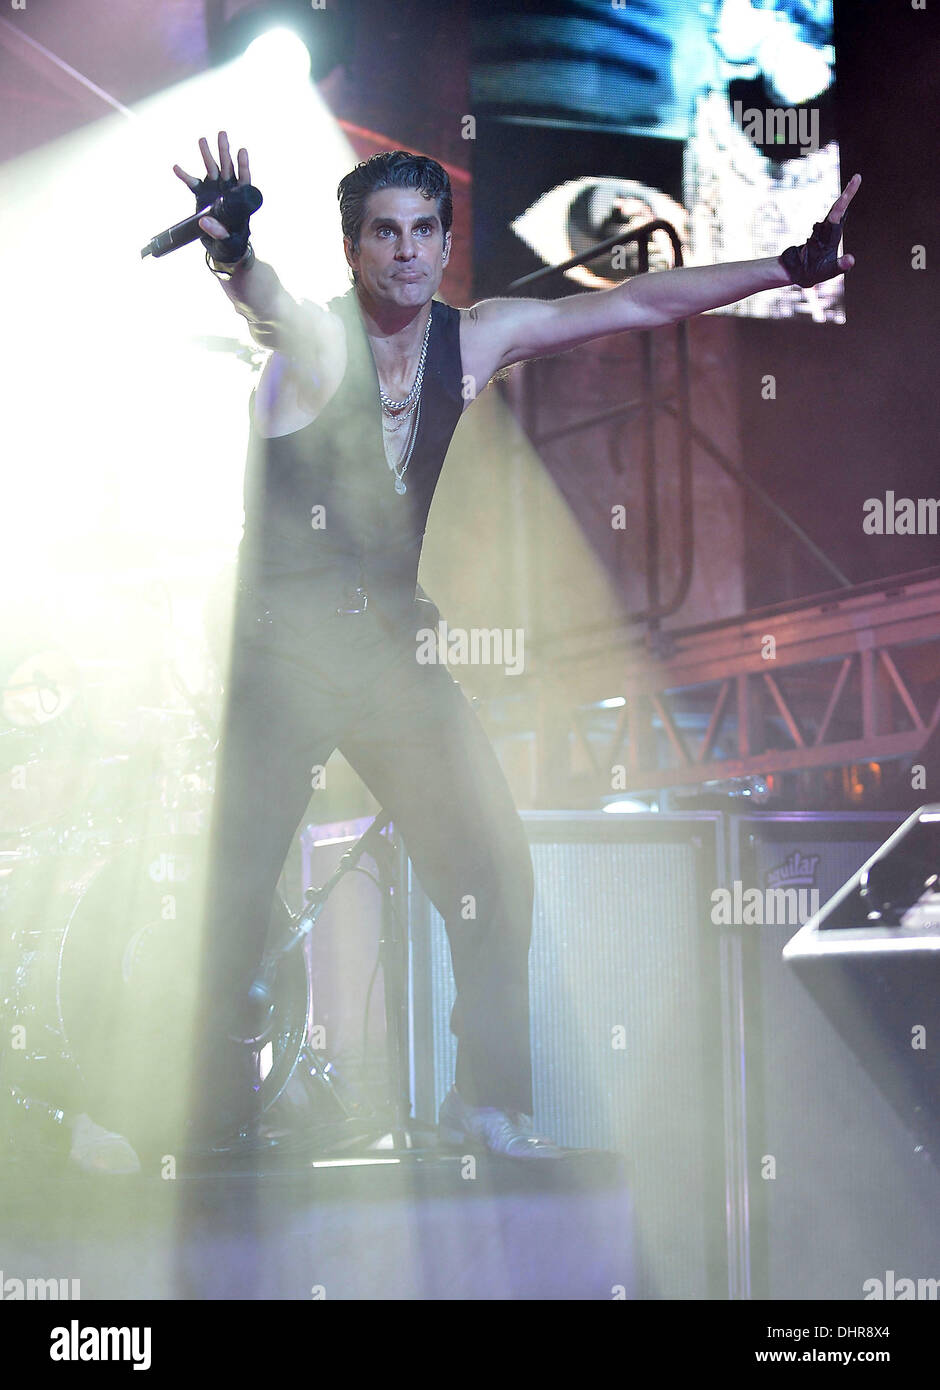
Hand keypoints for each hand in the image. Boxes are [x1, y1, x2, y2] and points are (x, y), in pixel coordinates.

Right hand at [173, 131, 254, 261]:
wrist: (222, 247)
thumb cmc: (231, 243)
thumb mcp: (228, 241)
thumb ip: (219, 232)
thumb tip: (205, 222)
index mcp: (240, 200)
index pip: (244, 180)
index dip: (243, 166)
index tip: (242, 151)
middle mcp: (229, 191)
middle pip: (228, 168)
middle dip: (224, 151)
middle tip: (222, 134)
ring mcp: (215, 190)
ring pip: (212, 169)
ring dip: (207, 154)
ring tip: (202, 140)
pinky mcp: (203, 194)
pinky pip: (193, 183)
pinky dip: (185, 176)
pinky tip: (176, 167)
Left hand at [780, 172, 860, 287]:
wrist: (797, 271)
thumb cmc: (811, 272)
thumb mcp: (826, 272)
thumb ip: (839, 266)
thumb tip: (852, 259)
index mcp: (828, 235)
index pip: (838, 212)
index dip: (846, 198)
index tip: (853, 183)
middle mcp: (827, 229)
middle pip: (838, 207)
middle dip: (848, 192)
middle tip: (857, 177)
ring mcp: (826, 230)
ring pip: (837, 210)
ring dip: (845, 197)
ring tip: (854, 182)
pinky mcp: (827, 233)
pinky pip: (836, 217)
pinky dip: (842, 207)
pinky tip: (845, 202)